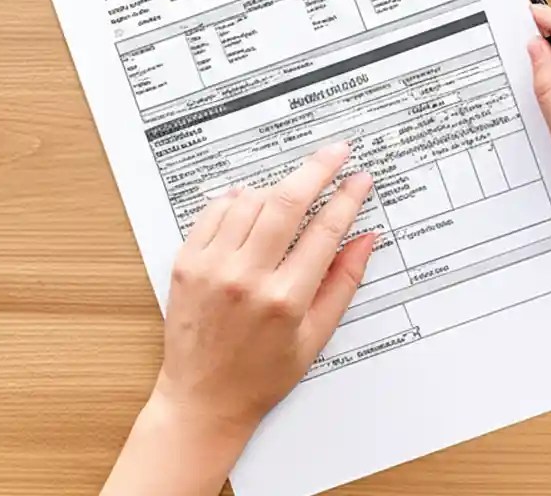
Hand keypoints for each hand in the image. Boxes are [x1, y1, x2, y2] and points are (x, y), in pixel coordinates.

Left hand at [152, 142, 376, 440]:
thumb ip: (343, 283)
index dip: (348, 198)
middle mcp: (246, 278)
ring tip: (293, 193)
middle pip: (287, 201)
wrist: (202, 400)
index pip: (325, 230)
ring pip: (251, 200)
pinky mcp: (185, 263)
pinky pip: (215, 211)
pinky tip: (253, 205)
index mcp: (285, 299)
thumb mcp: (316, 336)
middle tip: (335, 152)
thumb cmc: (262, 375)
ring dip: (277, 188)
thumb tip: (365, 239)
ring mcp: (211, 267)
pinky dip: (237, 199)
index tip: (360, 178)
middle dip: (317, 169)